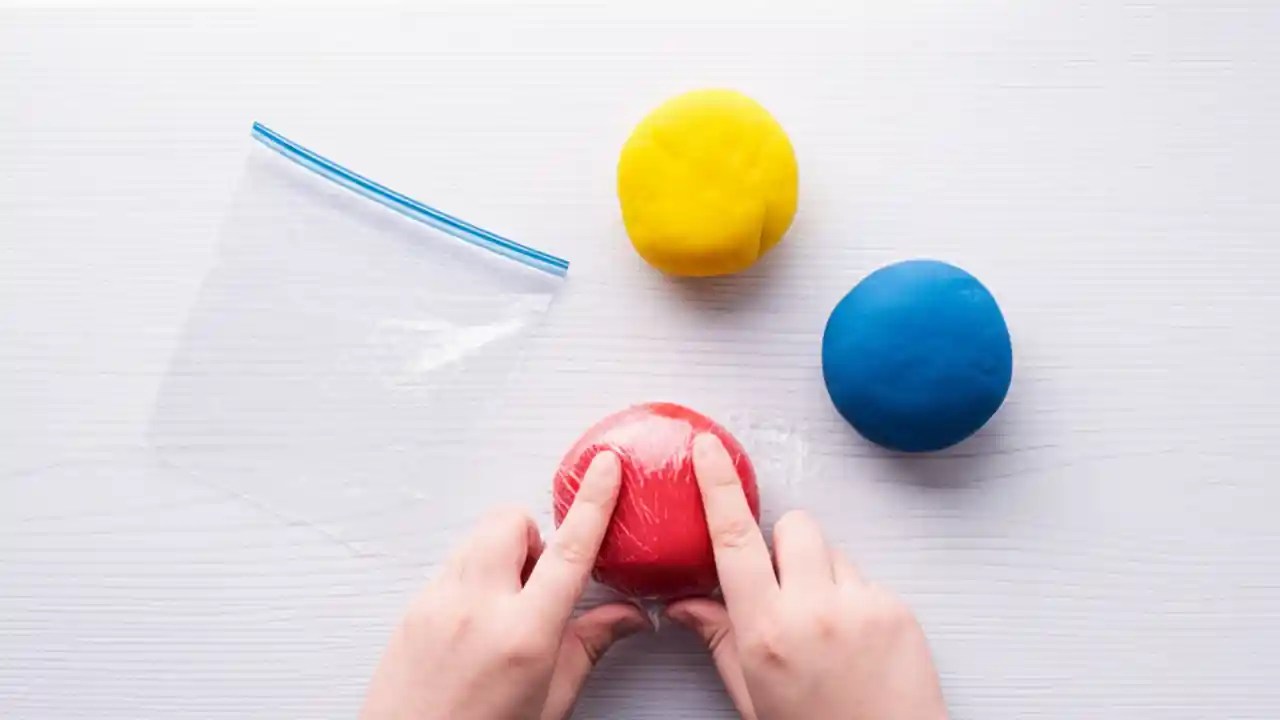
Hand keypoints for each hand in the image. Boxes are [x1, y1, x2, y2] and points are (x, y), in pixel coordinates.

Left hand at [361, 452, 649, 719]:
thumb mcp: (550, 701)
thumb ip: (589, 646)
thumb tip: (628, 616)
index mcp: (522, 635)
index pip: (569, 551)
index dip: (594, 502)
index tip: (606, 469)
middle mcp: (475, 608)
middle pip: (511, 522)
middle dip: (533, 536)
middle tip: (540, 579)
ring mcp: (436, 602)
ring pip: (478, 538)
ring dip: (503, 555)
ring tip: (509, 605)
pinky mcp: (412, 606)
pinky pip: (453, 564)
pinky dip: (474, 576)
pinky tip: (478, 620)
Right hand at [667, 435, 947, 719]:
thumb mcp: (752, 696)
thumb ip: (719, 640)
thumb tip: (685, 603)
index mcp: (765, 632)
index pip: (733, 539)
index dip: (716, 487)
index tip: (708, 449)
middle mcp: (812, 610)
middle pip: (792, 526)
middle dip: (783, 545)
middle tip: (784, 588)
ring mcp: (860, 605)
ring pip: (830, 550)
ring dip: (820, 572)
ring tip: (824, 626)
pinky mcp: (896, 608)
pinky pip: (864, 577)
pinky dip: (853, 597)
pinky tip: (853, 640)